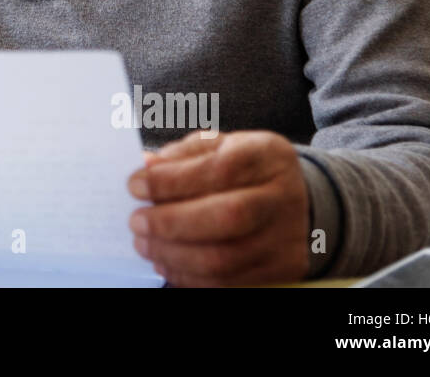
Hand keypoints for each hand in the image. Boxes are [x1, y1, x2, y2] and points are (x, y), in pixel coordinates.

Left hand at [127, 130, 309, 285]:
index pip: (219, 169)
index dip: (172, 180)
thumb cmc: (244, 168)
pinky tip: (166, 263)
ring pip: (226, 258)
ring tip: (144, 243)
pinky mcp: (281, 270)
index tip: (135, 185)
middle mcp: (283, 197)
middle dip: (171, 222)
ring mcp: (286, 238)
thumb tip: (147, 166)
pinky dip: (189, 277)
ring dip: (173, 254)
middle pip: (228, 217)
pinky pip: (229, 283)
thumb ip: (183, 155)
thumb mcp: (218, 146)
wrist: (294, 200)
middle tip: (136, 221)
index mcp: (267, 156)